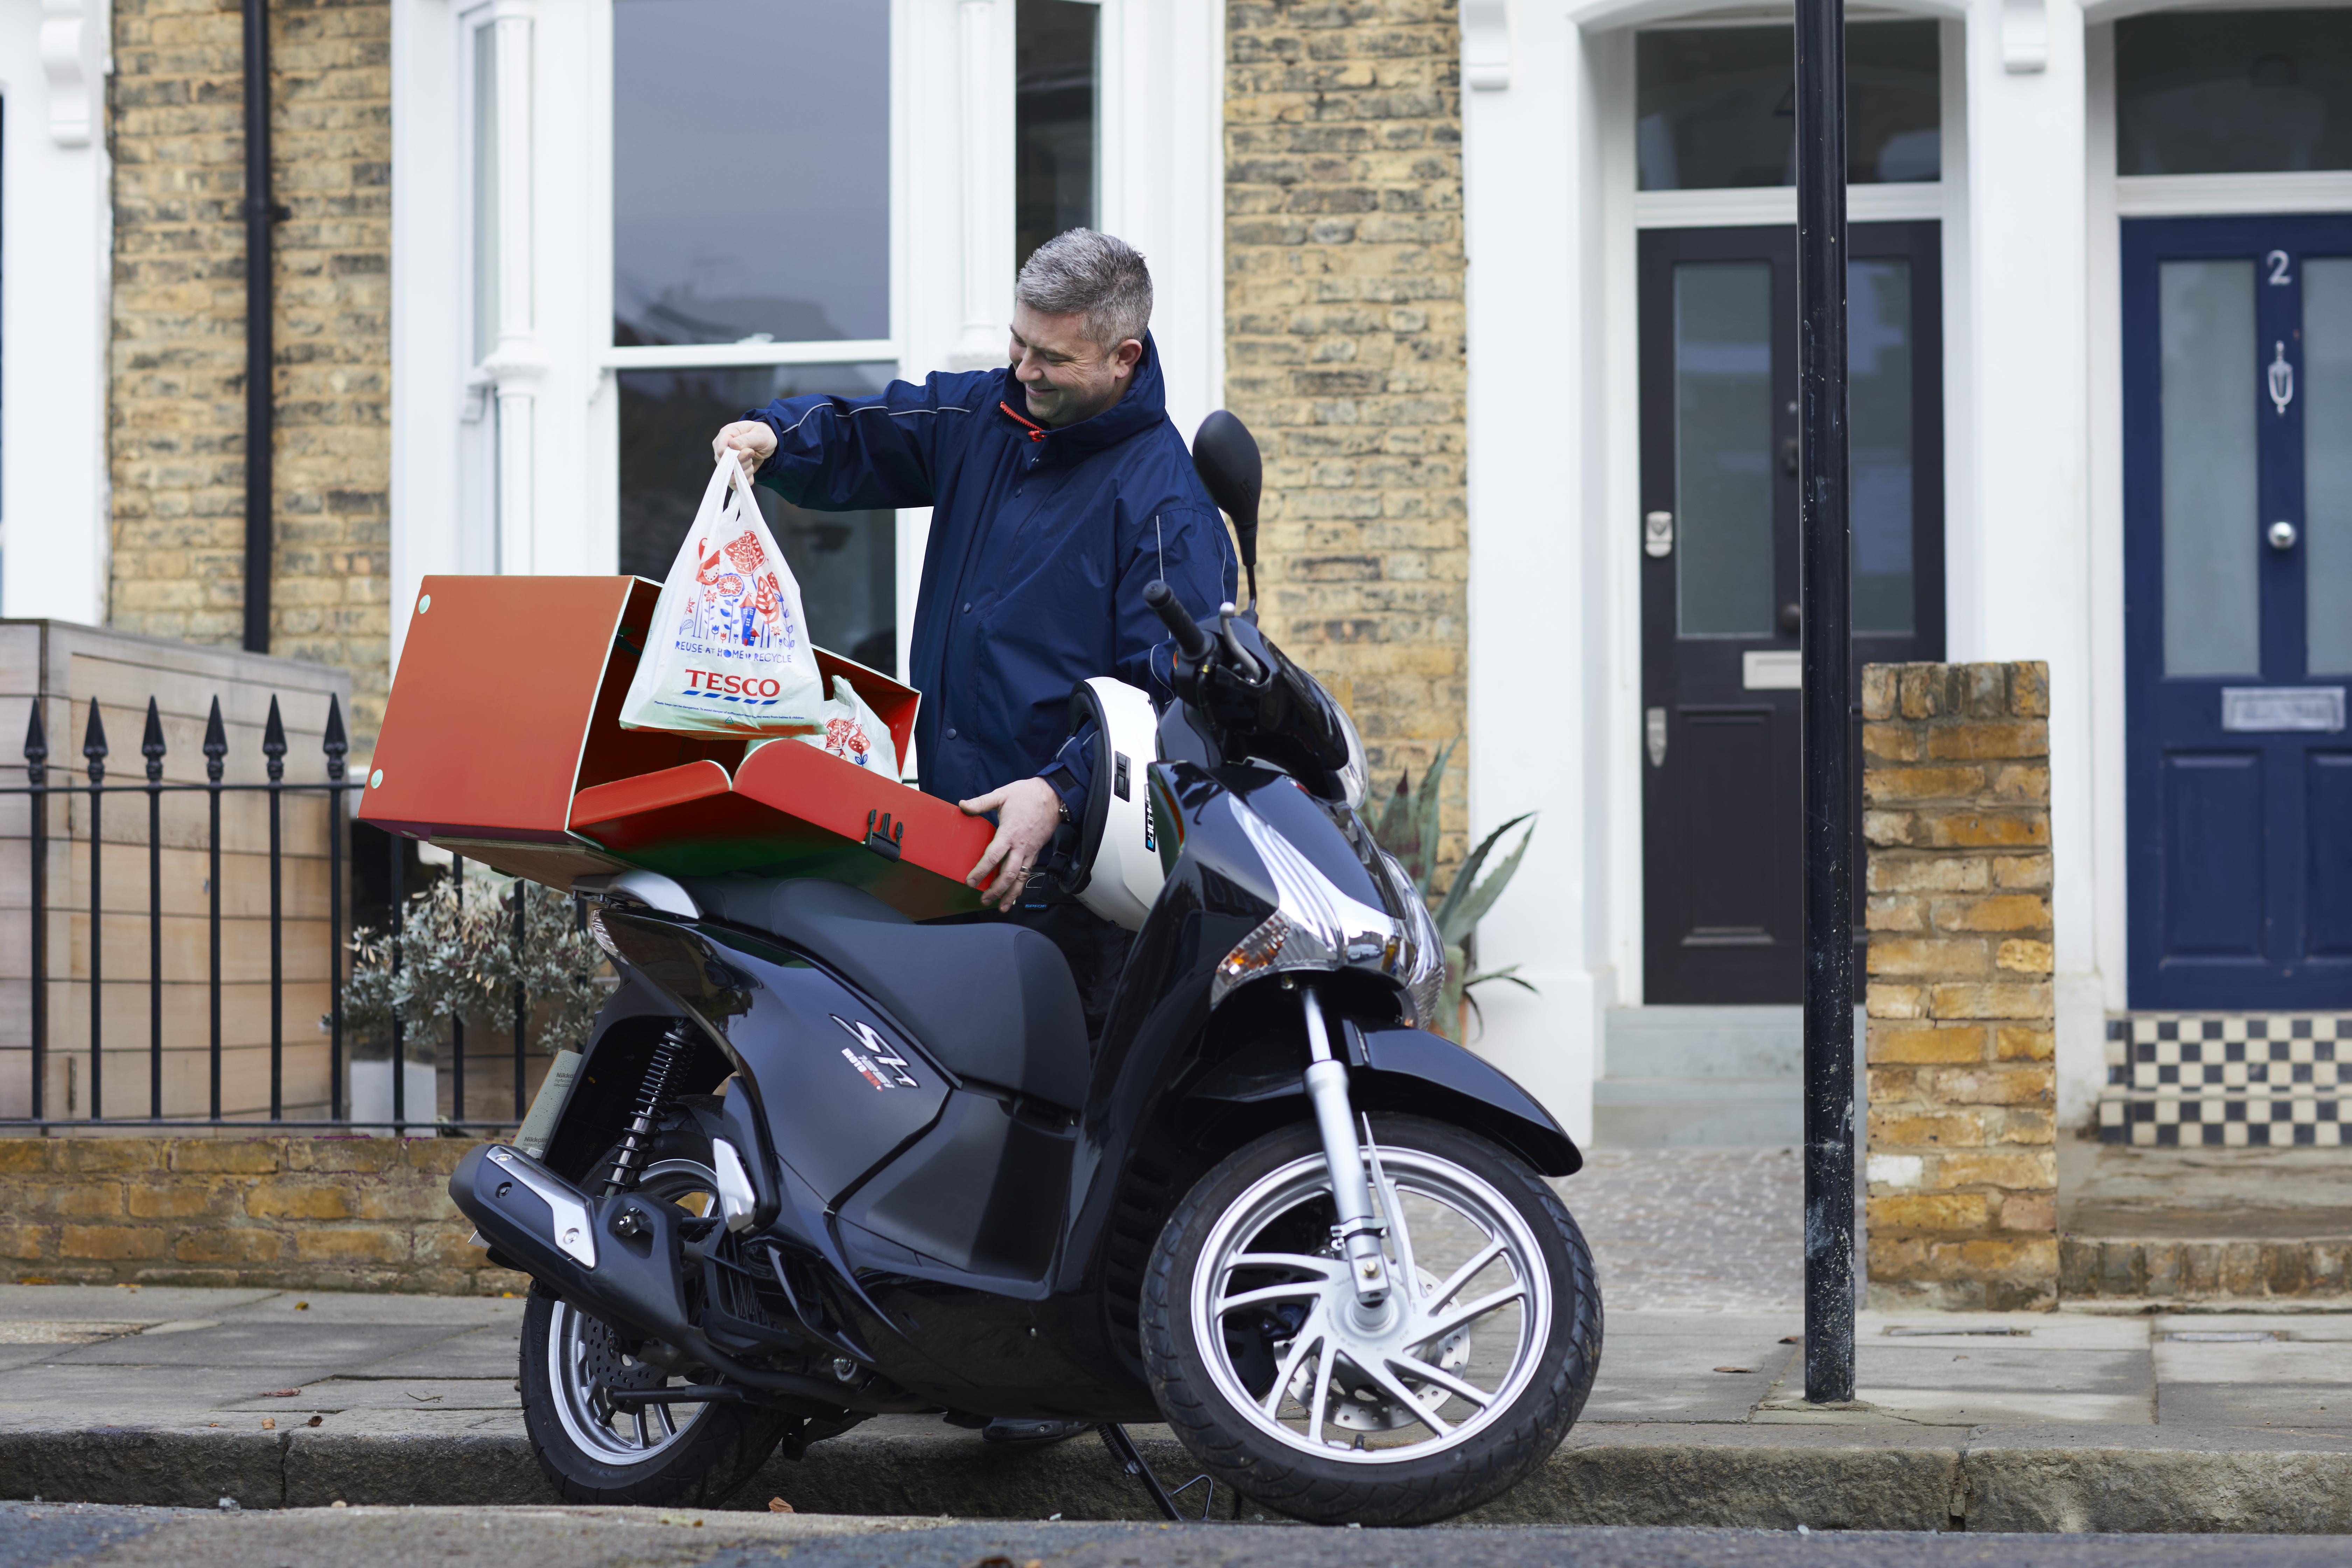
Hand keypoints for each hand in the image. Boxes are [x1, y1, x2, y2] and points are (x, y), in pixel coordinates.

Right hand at [712, 421, 776, 486]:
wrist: (767, 443)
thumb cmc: (762, 435)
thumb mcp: (759, 435)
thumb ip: (746, 439)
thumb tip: (733, 445)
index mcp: (726, 434)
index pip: (721, 450)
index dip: (733, 456)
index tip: (749, 452)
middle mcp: (722, 448)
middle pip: (725, 465)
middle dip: (742, 463)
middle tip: (752, 454)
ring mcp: (725, 461)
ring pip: (730, 476)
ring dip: (745, 472)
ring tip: (752, 461)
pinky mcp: (731, 472)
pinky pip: (735, 483)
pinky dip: (746, 479)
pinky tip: (751, 469)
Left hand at [959, 777, 1061, 911]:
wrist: (1054, 796)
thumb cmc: (1027, 795)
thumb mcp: (1002, 795)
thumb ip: (981, 802)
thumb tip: (962, 805)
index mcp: (1010, 833)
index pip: (993, 856)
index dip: (981, 871)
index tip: (970, 881)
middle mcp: (1020, 846)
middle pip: (1008, 873)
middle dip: (996, 890)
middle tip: (984, 899)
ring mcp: (1030, 851)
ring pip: (1020, 878)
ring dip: (1011, 894)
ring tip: (1001, 907)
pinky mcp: (1036, 852)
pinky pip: (1028, 873)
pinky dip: (1021, 886)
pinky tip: (1015, 895)